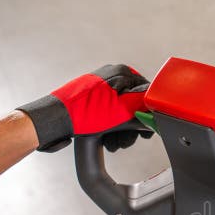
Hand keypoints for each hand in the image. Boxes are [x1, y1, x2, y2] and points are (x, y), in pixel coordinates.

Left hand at [17, 64, 150, 151]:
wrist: (57, 119)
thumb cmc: (85, 113)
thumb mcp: (123, 109)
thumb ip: (144, 103)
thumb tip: (157, 104)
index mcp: (121, 72)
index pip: (147, 91)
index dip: (149, 112)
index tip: (148, 129)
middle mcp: (111, 76)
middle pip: (134, 101)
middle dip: (133, 123)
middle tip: (130, 138)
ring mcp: (100, 86)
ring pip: (122, 109)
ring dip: (122, 128)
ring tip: (115, 141)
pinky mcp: (92, 97)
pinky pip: (110, 111)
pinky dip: (112, 125)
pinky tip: (107, 136)